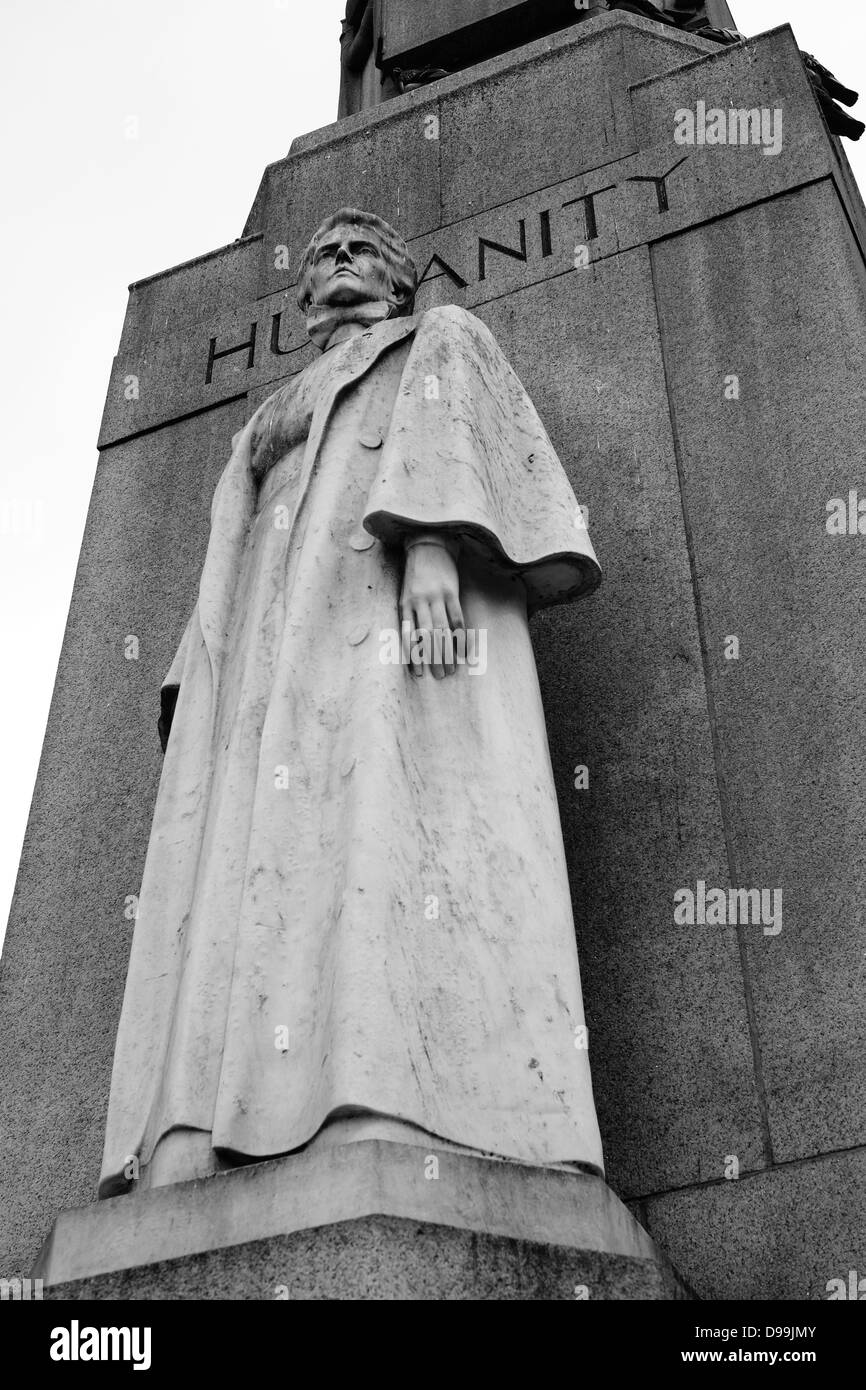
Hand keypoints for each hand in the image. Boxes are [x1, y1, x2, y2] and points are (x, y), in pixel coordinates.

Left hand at [400, 534, 464, 677]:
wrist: (428, 546)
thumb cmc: (416, 575)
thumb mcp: (406, 594)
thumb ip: (410, 616)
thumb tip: (415, 644)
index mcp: (405, 605)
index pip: (408, 637)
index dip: (414, 657)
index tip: (419, 674)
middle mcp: (419, 602)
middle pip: (426, 637)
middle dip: (433, 659)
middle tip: (440, 676)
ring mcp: (436, 597)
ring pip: (442, 630)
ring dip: (447, 652)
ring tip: (452, 668)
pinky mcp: (451, 592)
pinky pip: (458, 618)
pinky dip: (462, 636)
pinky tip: (465, 650)